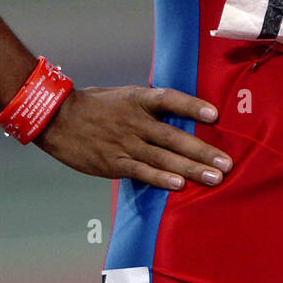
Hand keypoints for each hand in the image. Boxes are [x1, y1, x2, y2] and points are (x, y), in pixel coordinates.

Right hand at [33, 84, 231, 189]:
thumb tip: (176, 114)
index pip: (170, 99)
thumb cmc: (92, 105)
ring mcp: (125, 143)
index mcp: (138, 99)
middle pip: (175, 136)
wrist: (56, 118)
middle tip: (227, 163)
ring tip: (214, 178)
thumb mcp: (122, 96)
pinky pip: (142, 171)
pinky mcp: (113, 163)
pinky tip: (179, 185)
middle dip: (203, 151)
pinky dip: (161, 178)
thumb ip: (148, 105)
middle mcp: (135, 121)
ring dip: (191, 169)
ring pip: (164, 157)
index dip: (193, 106)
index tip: (215, 115)